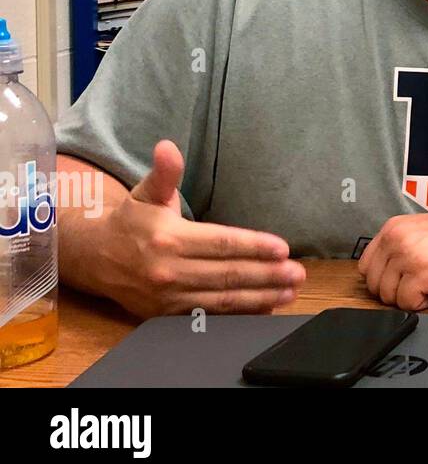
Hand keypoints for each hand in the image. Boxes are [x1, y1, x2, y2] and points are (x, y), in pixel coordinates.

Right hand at [96, 140, 304, 316]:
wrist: (93, 258)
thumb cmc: (130, 221)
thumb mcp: (145, 192)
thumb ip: (164, 173)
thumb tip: (167, 147)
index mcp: (169, 238)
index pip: (222, 243)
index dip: (254, 246)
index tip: (283, 248)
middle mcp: (169, 271)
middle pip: (228, 274)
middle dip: (267, 275)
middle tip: (298, 273)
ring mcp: (167, 298)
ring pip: (223, 299)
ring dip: (261, 297)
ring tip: (290, 291)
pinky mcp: (166, 315)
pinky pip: (208, 316)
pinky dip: (238, 316)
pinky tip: (264, 309)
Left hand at [358, 211, 427, 310]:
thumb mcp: (424, 232)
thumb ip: (400, 246)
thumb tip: (383, 274)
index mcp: (394, 227)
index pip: (367, 266)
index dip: (386, 279)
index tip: (405, 278)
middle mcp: (397, 238)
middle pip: (375, 285)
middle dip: (397, 291)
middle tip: (423, 281)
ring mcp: (408, 255)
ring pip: (389, 297)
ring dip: (411, 297)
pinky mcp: (422, 273)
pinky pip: (407, 304)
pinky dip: (424, 303)